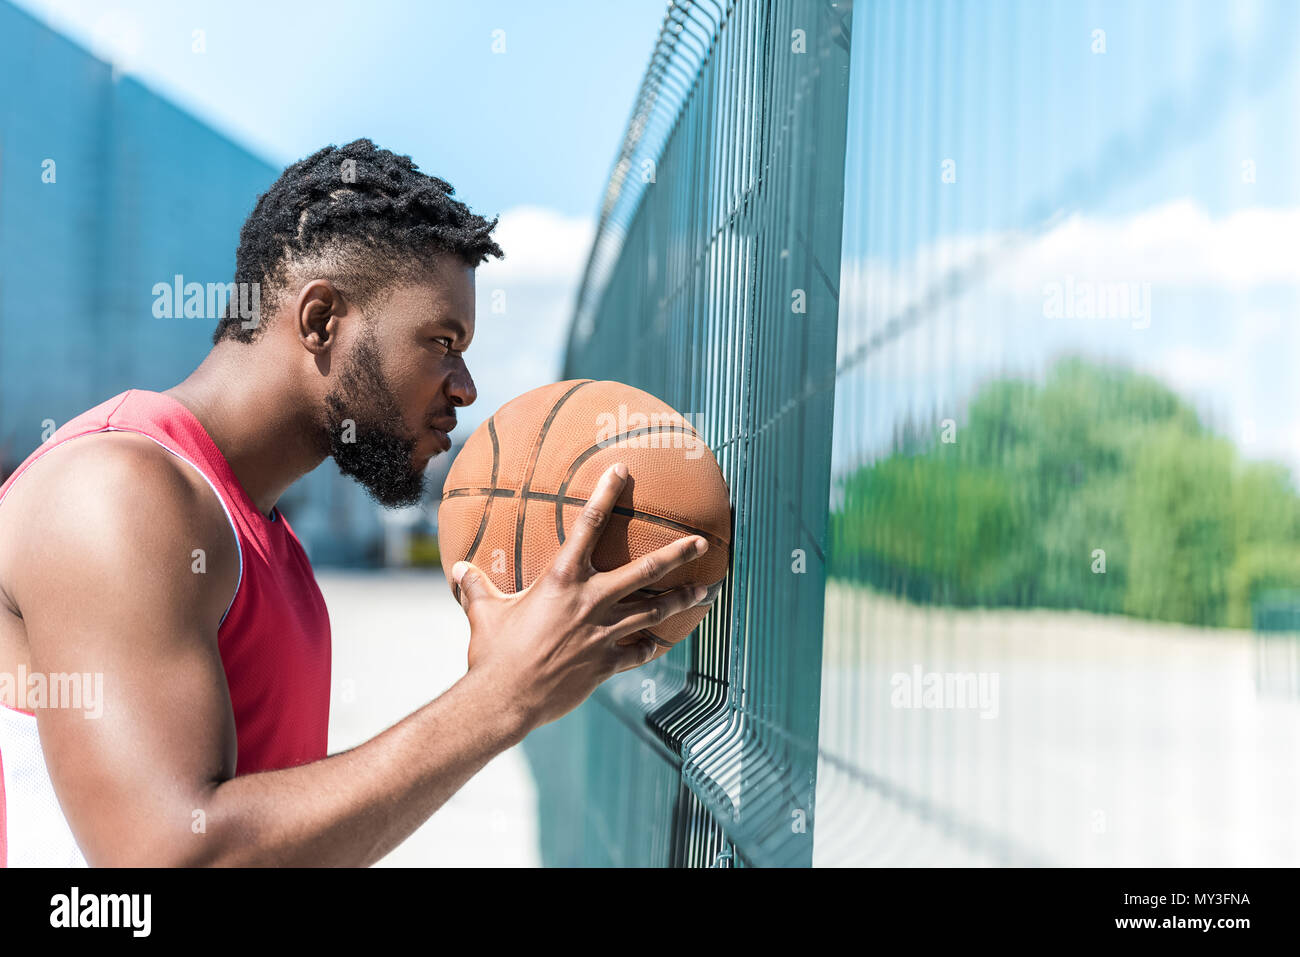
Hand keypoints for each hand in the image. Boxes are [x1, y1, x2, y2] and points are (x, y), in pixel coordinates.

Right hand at [451, 462, 708, 731]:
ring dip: (682, 600)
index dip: (606, 494)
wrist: (505, 699)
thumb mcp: (482, 612)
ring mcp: (603, 634)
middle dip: (678, 554)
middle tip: (703, 542)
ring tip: (705, 592)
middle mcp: (590, 601)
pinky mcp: (606, 664)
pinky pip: (637, 652)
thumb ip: (475, 587)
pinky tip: (659, 643)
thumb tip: (457, 570)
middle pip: (645, 571)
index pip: (588, 525)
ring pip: (653, 612)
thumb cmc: (491, 652)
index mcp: (561, 579)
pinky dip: (650, 645)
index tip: (622, 471)